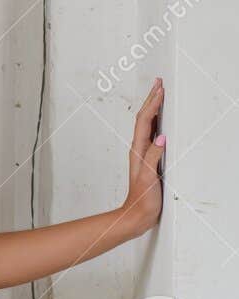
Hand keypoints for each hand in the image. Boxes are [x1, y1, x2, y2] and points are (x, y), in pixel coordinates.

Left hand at [120, 78, 164, 234]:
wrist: (137, 215)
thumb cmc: (142, 199)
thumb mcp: (148, 176)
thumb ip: (153, 156)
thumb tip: (161, 137)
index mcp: (138, 150)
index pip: (145, 121)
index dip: (152, 104)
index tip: (160, 89)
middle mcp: (139, 149)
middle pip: (144, 118)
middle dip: (151, 99)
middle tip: (158, 83)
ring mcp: (143, 154)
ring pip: (148, 124)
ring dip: (153, 108)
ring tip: (159, 94)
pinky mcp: (148, 160)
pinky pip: (152, 135)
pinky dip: (157, 123)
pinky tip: (161, 121)